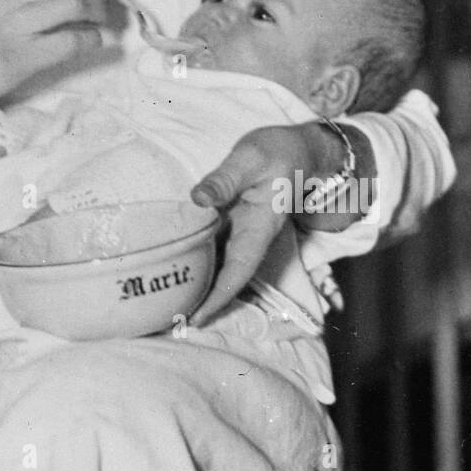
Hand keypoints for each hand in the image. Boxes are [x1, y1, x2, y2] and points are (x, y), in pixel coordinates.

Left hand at [189, 121, 344, 323]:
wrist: (301, 148)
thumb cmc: (280, 151)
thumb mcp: (251, 158)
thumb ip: (224, 178)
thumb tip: (197, 198)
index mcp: (259, 227)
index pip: (239, 271)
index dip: (219, 298)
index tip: (197, 319)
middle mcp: (251, 236)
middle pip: (227, 277)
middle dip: (203, 301)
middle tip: (170, 321)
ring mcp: (242, 229)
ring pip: (220, 263)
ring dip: (199, 283)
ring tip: (169, 302)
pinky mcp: (234, 219)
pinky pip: (215, 245)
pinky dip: (198, 258)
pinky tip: (178, 265)